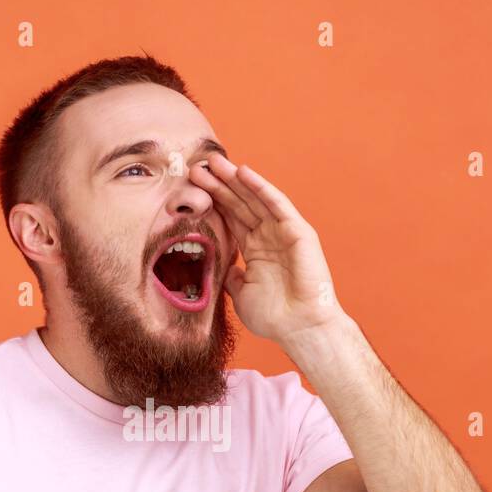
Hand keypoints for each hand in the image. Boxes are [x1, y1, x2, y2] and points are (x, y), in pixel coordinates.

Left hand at [190, 152, 345, 345]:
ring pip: (255, 198)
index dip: (213, 201)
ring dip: (236, 180)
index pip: (231, 218)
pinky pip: (277, 204)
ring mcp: (284, 232)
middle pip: (240, 204)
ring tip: (214, 162)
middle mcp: (269, 236)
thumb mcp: (241, 294)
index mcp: (255, 249)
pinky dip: (260, 187)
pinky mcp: (298, 231)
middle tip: (197, 166)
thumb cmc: (274, 317)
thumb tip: (221, 267)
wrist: (300, 328)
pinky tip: (243, 172)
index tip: (191, 187)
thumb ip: (230, 277)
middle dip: (219, 185)